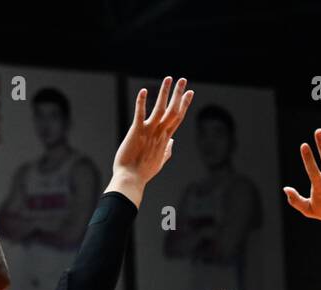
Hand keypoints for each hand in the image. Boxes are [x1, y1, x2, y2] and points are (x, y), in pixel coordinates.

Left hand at [111, 76, 192, 191]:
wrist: (130, 180)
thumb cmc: (143, 173)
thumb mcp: (159, 162)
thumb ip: (167, 151)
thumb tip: (172, 142)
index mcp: (165, 139)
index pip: (177, 118)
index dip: (184, 104)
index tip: (190, 92)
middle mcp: (160, 133)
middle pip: (173, 110)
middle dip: (179, 94)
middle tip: (183, 79)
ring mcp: (149, 132)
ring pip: (160, 108)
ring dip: (164, 92)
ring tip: (168, 79)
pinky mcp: (136, 132)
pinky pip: (140, 114)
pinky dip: (142, 102)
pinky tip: (144, 91)